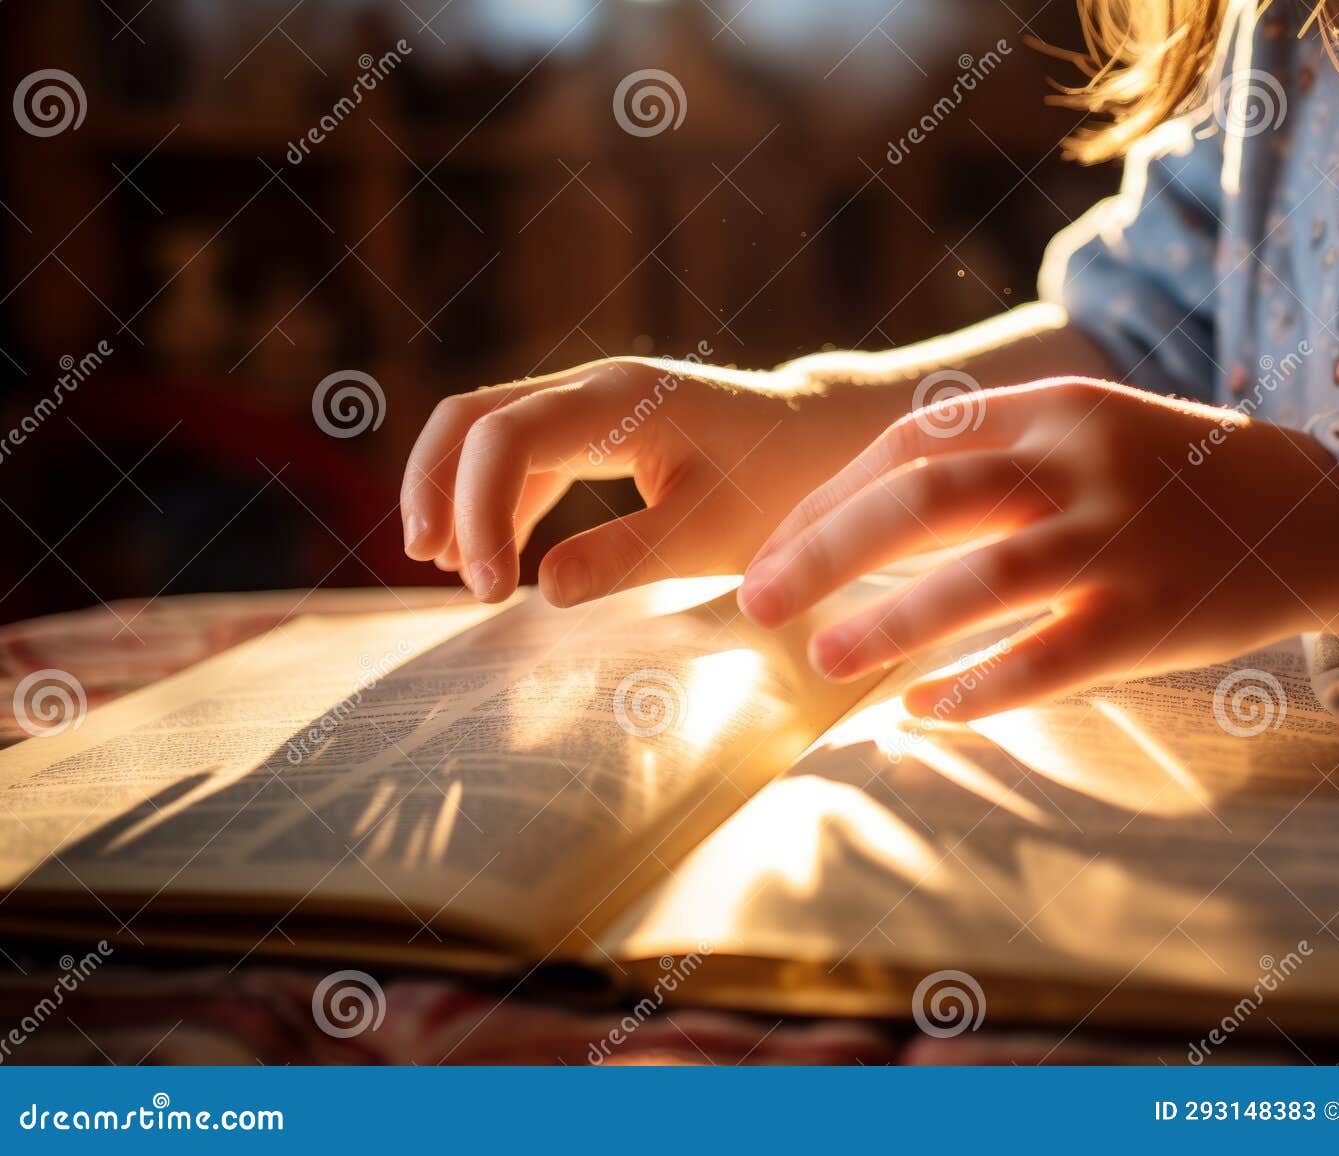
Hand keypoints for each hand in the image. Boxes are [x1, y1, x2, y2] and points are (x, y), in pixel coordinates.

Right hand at [400, 356, 909, 604]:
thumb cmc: (780, 484)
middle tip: (428, 562)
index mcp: (618, 401)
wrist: (824, 440)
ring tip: (448, 569)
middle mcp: (594, 387)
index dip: (477, 510)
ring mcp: (593, 403)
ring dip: (457, 492)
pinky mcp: (600, 428)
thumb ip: (628, 557)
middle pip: (472, 417)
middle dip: (436, 486)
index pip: (505, 436)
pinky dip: (496, 499)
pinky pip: (522, 452)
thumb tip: (542, 590)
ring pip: (488, 431)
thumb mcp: (713, 532)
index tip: (487, 589)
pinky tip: (494, 556)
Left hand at [737, 378, 1338, 719]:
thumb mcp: (1085, 429)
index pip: (911, 444)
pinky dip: (977, 688)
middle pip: (925, 499)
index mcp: (1053, 406)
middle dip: (826, 550)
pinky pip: (1048, 661)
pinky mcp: (1156, 617)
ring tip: (821, 657)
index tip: (777, 546)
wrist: (1319, 508)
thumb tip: (865, 512)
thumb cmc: (1174, 477)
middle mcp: (1081, 463)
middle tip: (757, 600)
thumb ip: (991, 455)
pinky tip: (923, 709)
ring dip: (889, 623)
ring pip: (981, 581)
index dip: (830, 498)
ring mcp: (1122, 540)